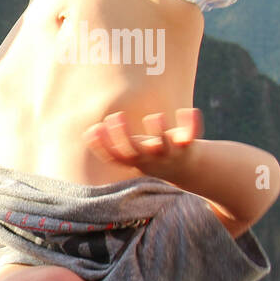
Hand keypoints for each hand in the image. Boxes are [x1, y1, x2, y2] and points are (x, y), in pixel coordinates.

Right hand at [84, 108, 202, 176]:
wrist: (186, 169)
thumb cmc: (151, 154)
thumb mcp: (132, 153)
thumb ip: (112, 144)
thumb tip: (88, 132)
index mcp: (134, 162)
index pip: (114, 157)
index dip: (102, 145)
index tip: (95, 128)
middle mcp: (149, 159)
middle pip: (134, 152)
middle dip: (123, 135)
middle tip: (116, 115)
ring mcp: (169, 154)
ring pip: (163, 145)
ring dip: (158, 130)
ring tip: (154, 116)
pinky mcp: (188, 146)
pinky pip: (191, 135)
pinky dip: (191, 123)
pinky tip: (188, 111)